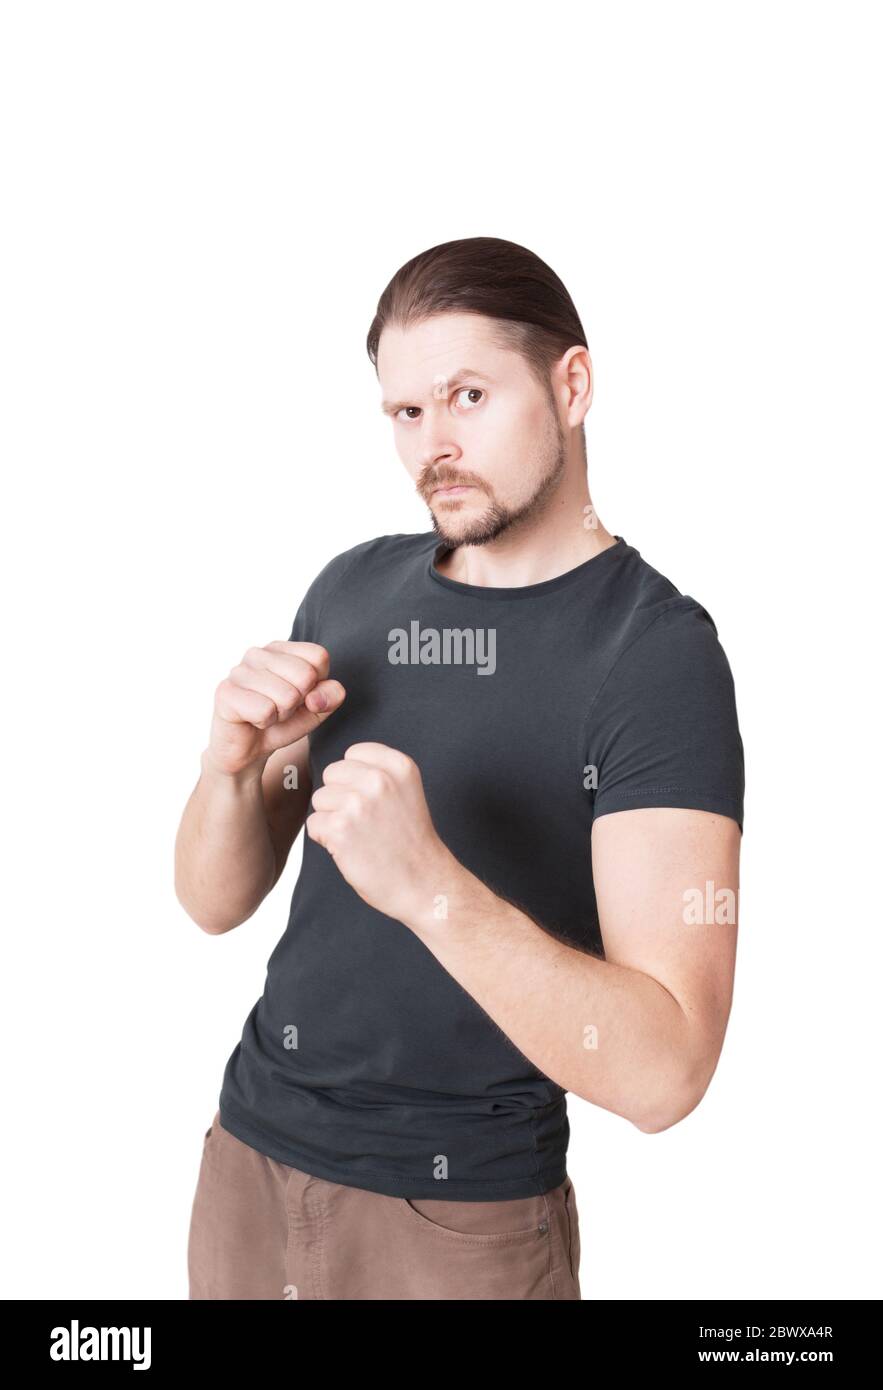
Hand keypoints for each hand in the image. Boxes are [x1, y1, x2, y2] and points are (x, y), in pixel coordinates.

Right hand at [206, 640, 344, 776]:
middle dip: (298, 703)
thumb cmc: (282, 723)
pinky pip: (265, 711)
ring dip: (281, 715)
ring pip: (287, 696)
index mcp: (281, 649)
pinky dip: (265, 723)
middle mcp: (258, 653)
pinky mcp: (226, 692)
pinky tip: (252, 720)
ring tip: (266, 714)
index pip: (318, 656)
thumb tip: (316, 696)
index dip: (316, 685)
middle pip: (305, 676)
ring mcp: (239, 670)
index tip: (299, 696)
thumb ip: (331, 696)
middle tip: (279, 709)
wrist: (248, 750)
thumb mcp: (317, 709)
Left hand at [306, 742, 451, 921]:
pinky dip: (326, 840)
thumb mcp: (406, 792)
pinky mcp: (340, 828)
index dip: (355, 778)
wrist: (424, 883)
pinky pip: (314, 824)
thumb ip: (377, 773)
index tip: (373, 800)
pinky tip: (351, 849)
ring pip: (320, 799)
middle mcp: (379, 779)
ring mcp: (358, 803)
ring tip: (360, 836)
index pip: (354, 753)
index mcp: (400, 766)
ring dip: (332, 819)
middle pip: (332, 773)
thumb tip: (336, 769)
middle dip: (340, 797)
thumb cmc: (411, 842)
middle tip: (365, 822)